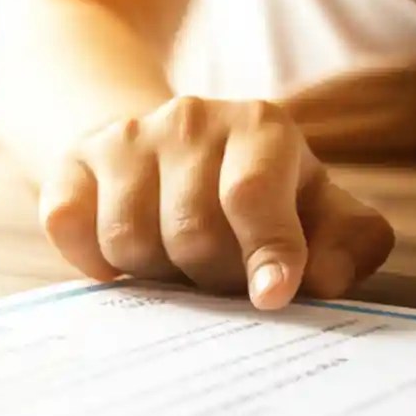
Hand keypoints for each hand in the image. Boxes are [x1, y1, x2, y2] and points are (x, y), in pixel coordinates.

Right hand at [39, 97, 394, 308]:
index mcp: (261, 126)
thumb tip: (322, 278)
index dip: (266, 251)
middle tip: (218, 279)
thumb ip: (345, 241)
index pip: (253, 195)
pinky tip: (119, 257)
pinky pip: (69, 229)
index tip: (270, 297)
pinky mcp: (72, 162)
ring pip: (128, 240)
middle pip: (191, 232)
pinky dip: (93, 261)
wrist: (163, 147)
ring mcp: (125, 138)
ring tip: (174, 261)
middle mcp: (191, 119)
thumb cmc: (252, 190)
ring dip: (154, 273)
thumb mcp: (314, 206)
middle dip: (210, 277)